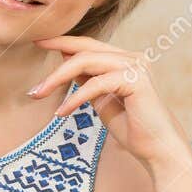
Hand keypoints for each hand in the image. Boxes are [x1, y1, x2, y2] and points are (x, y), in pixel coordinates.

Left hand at [30, 35, 191, 174]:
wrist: (157, 150)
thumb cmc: (132, 127)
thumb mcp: (101, 99)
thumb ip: (87, 80)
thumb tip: (65, 63)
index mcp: (126, 60)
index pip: (89, 45)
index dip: (63, 41)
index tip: (38, 42)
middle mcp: (133, 58)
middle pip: (85, 49)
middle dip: (55, 55)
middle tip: (33, 62)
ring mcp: (137, 66)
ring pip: (86, 62)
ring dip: (58, 78)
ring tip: (39, 94)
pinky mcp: (137, 80)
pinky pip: (96, 84)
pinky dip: (75, 97)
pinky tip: (62, 112)